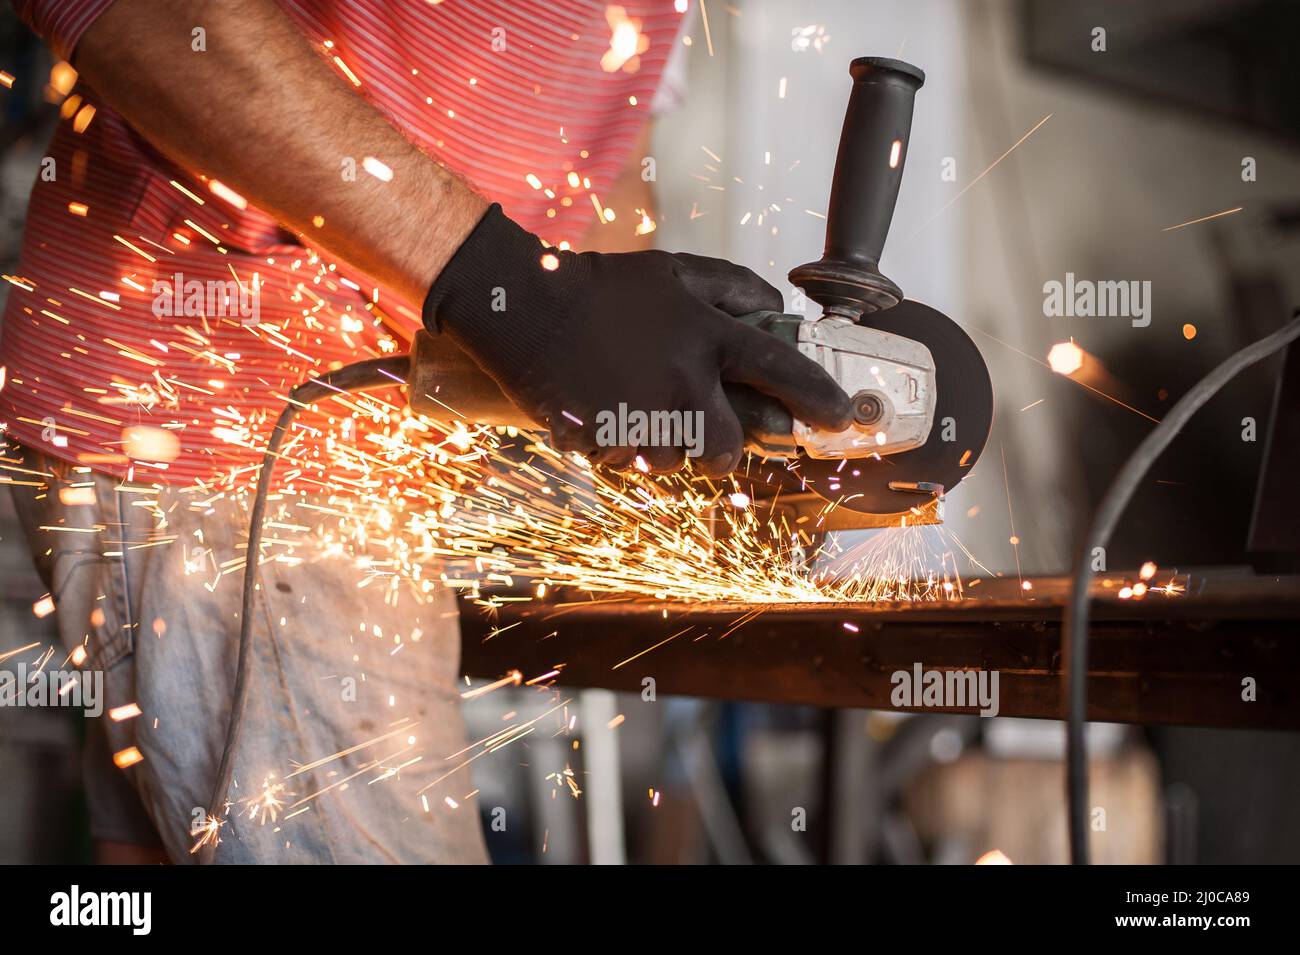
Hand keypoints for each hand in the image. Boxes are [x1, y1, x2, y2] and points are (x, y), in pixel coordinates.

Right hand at [423, 205, 851, 476]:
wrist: (527, 311)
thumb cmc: (604, 289)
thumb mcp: (675, 271)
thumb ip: (734, 288)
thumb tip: (777, 312)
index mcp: (705, 337)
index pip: (781, 373)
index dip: (817, 398)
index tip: (838, 416)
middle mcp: (681, 383)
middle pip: (728, 447)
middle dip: (723, 444)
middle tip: (703, 422)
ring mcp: (643, 418)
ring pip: (679, 460)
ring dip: (670, 443)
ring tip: (641, 401)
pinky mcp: (606, 445)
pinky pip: (637, 465)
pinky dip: (633, 447)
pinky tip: (615, 409)